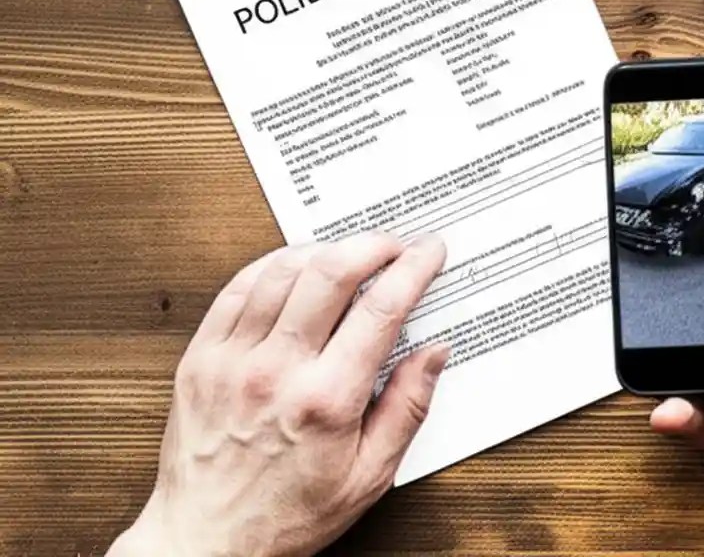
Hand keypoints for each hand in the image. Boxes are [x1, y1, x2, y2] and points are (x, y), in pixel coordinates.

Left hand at [109, 232, 450, 556]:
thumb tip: (434, 354)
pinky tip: (294, 267)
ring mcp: (232, 360)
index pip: (381, 309)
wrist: (205, 541)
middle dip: (373, 244)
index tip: (429, 253)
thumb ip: (407, 408)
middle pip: (331, 272)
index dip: (414, 268)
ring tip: (349, 255)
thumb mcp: (369, 476)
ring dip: (324, 250)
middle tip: (394, 245)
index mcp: (326, 401)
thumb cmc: (286, 516)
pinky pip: (236, 288)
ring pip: (283, 270)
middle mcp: (277, 371)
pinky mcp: (200, 358)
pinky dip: (272, 265)